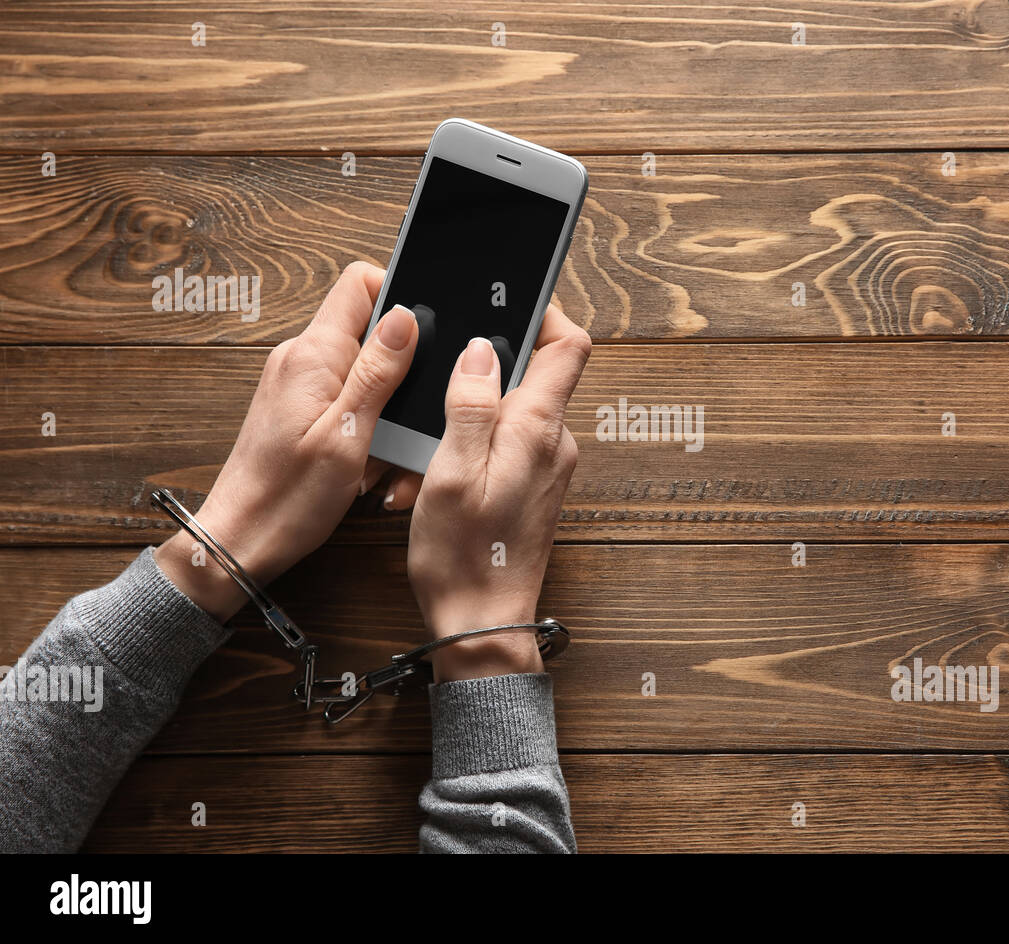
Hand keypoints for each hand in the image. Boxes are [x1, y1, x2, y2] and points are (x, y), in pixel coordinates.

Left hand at [155, 262, 416, 620]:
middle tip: (408, 412)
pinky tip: (367, 461)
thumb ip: (378, 371)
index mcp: (314, 354)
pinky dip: (367, 424)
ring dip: (385, 405)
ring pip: (363, 370)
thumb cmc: (287, 498)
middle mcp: (301, 358)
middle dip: (401, 366)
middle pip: (369, 328)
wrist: (240, 540)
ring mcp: (298, 382)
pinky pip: (347, 398)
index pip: (360, 283)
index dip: (399, 295)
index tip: (427, 332)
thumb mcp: (348, 433)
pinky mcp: (299, 407)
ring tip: (382, 452)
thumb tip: (404, 316)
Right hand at [387, 302, 590, 680]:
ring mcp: (548, 466)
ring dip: (465, 420)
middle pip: (535, 373)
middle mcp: (555, 443)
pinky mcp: (535, 487)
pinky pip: (506, 446)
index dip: (541, 313)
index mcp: (538, 429)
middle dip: (480, 373)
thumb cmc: (464, 556)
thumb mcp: (452, 472)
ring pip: (512, 413)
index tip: (504, 300)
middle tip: (435, 390)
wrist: (484, 624)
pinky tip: (432, 478)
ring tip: (423, 455)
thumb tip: (484, 349)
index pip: (567, 345)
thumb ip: (471, 404)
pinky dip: (469, 450)